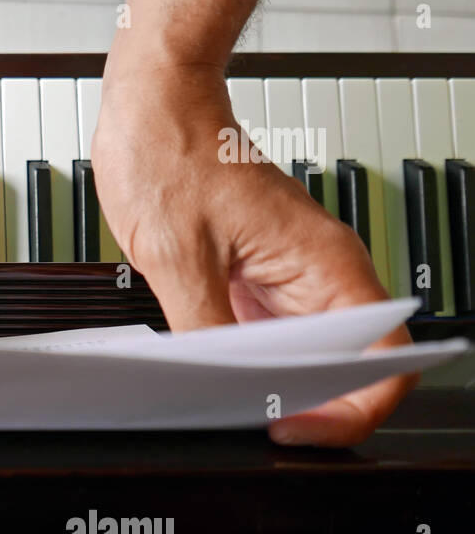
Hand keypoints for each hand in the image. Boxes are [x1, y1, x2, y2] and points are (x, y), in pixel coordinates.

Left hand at [91, 62, 415, 446]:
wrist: (152, 105)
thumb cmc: (172, 153)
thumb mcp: (178, 257)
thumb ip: (205, 331)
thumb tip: (219, 387)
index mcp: (325, 262)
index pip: (382, 358)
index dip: (349, 409)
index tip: (296, 428)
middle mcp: (317, 271)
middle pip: (344, 365)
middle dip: (307, 406)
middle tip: (255, 425)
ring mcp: (286, 276)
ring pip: (302, 355)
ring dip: (272, 386)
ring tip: (226, 403)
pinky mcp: (253, 277)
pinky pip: (262, 335)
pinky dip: (243, 362)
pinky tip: (208, 374)